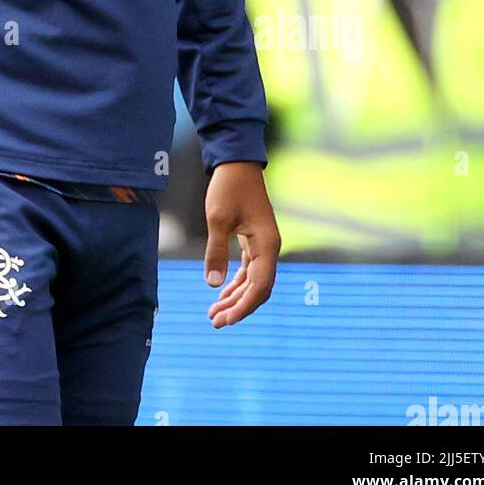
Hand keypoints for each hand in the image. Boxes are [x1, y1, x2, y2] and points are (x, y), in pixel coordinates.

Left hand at [202, 162, 279, 328]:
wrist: (236, 162)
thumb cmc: (228, 187)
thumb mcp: (217, 219)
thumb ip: (216, 252)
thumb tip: (213, 285)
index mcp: (267, 244)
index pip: (260, 286)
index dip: (244, 306)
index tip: (225, 319)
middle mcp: (269, 248)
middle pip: (258, 288)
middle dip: (238, 307)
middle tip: (215, 322)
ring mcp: (263, 244)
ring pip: (252, 280)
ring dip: (235, 297)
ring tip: (214, 313)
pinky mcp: (254, 240)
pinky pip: (248, 269)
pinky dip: (236, 282)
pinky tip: (221, 293)